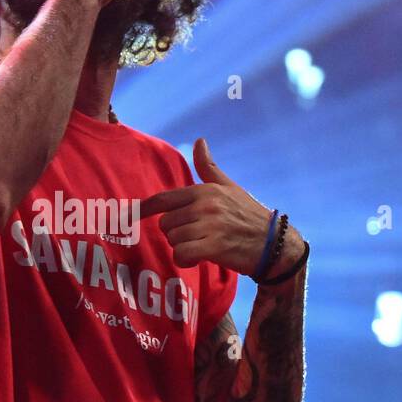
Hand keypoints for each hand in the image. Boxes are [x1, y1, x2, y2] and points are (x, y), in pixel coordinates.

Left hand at [138, 137, 302, 276]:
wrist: (273, 243)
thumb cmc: (248, 214)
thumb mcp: (229, 187)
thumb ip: (208, 167)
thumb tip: (200, 140)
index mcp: (204, 190)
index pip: (163, 199)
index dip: (142, 209)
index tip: (128, 216)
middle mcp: (204, 205)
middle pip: (166, 224)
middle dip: (174, 234)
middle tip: (194, 236)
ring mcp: (209, 226)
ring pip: (173, 241)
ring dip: (182, 248)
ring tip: (201, 246)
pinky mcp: (214, 247)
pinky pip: (182, 255)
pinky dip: (186, 260)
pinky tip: (198, 259)